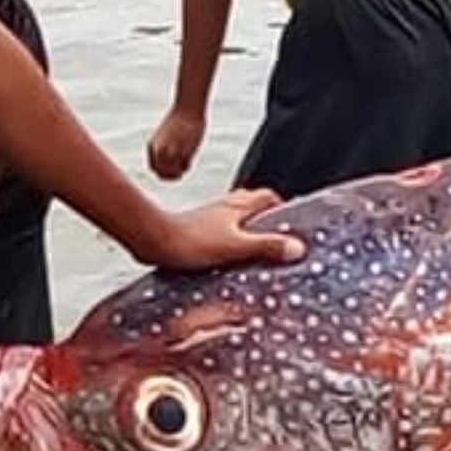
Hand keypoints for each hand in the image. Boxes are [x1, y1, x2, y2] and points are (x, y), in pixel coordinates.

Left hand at [134, 188, 305, 269]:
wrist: (154, 243)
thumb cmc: (190, 242)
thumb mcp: (236, 246)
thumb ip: (267, 246)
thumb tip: (296, 248)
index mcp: (238, 206)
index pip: (268, 197)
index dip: (281, 207)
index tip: (291, 222)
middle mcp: (224, 208)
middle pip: (252, 205)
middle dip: (265, 216)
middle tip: (275, 234)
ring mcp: (209, 218)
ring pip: (235, 216)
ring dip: (246, 226)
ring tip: (254, 245)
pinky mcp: (196, 230)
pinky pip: (220, 229)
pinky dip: (229, 237)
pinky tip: (227, 254)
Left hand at [147, 108, 207, 181]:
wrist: (187, 109)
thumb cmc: (178, 120)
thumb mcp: (165, 135)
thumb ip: (164, 148)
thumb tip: (168, 163)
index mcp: (152, 146)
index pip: (154, 168)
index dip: (163, 172)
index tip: (172, 170)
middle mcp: (159, 150)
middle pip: (161, 174)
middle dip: (171, 176)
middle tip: (181, 173)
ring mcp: (171, 152)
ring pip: (173, 172)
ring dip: (180, 172)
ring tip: (187, 162)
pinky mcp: (183, 151)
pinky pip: (185, 167)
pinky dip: (188, 166)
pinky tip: (191, 156)